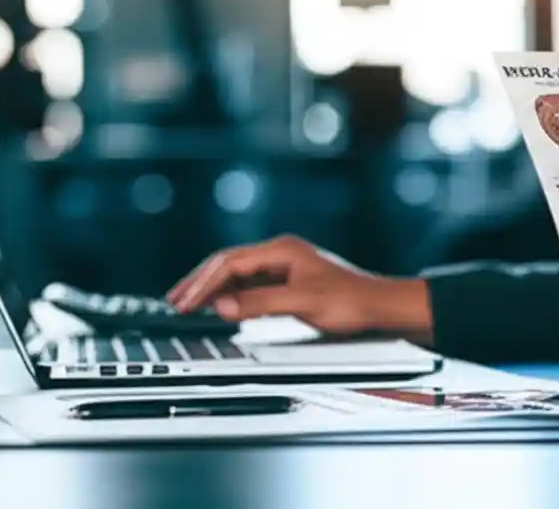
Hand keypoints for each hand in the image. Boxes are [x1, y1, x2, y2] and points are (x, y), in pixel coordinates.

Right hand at [166, 235, 433, 342]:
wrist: (382, 307)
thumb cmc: (351, 301)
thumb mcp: (302, 302)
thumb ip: (260, 303)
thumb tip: (223, 306)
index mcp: (281, 250)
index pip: (230, 263)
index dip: (204, 284)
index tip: (185, 302)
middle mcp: (281, 254)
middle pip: (229, 264)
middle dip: (201, 283)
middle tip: (176, 300)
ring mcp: (285, 268)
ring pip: (238, 275)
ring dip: (214, 289)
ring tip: (189, 303)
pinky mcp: (290, 282)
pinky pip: (251, 285)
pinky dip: (232, 296)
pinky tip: (222, 306)